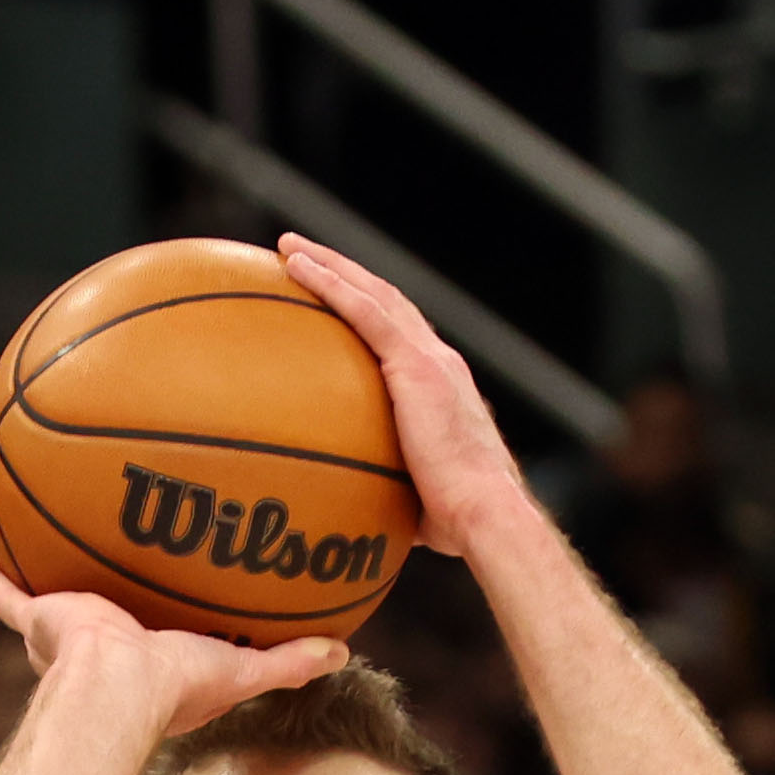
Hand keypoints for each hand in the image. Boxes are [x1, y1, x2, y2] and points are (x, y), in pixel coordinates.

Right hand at [0, 557, 346, 738]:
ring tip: (46, 548)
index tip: (170, 607)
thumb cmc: (175, 690)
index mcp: (148, 666)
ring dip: (51, 580)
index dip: (163, 625)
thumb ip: (289, 663)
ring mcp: (67, 637)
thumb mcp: (243, 674)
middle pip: (103, 616)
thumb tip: (343, 651)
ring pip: (54, 604)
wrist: (116, 689)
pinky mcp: (40, 619)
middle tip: (108, 569)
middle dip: (103, 599)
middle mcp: (105, 650)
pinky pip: (10, 596)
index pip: (156, 642)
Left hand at [277, 233, 526, 557]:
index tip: (340, 302)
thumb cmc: (459, 525)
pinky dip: (330, 283)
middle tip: (304, 258)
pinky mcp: (415, 364)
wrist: (485, 514)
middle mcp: (440, 362)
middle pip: (386, 302)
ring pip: (372, 294)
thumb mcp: (421, 502)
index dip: (371, 314)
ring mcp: (429, 359)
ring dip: (330, 265)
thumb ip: (394, 493)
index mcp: (443, 389)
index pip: (402, 338)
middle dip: (346, 274)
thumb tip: (364, 520)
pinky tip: (296, 266)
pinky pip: (364, 311)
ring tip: (289, 249)